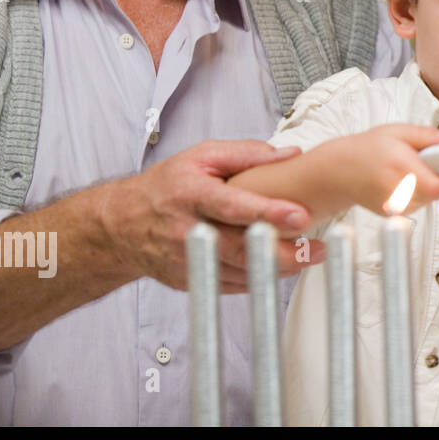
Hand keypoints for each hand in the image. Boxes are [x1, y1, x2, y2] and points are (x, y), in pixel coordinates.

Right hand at [99, 138, 321, 292]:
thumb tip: (292, 154)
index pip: (232, 205)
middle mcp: (187, 231)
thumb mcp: (201, 156)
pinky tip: (282, 266)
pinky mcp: (190, 281)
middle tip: (317, 248)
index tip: (300, 215)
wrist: (121, 225)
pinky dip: (259, 279)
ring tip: (309, 256)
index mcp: (191, 195)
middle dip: (283, 252)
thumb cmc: (166, 187)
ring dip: (278, 268)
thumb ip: (247, 154)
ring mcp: (187, 261)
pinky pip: (232, 285)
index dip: (267, 212)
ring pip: (239, 273)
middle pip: (239, 248)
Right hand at [323, 123, 438, 214]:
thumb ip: (425, 135)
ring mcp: (397, 208)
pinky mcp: (395, 215)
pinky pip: (419, 203)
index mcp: (401, 169)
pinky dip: (419, 191)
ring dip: (430, 183)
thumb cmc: (366, 150)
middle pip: (438, 191)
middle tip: (430, 159)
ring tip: (410, 168)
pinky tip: (404, 179)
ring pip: (430, 198)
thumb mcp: (396, 132)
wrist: (338, 172)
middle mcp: (399, 193)